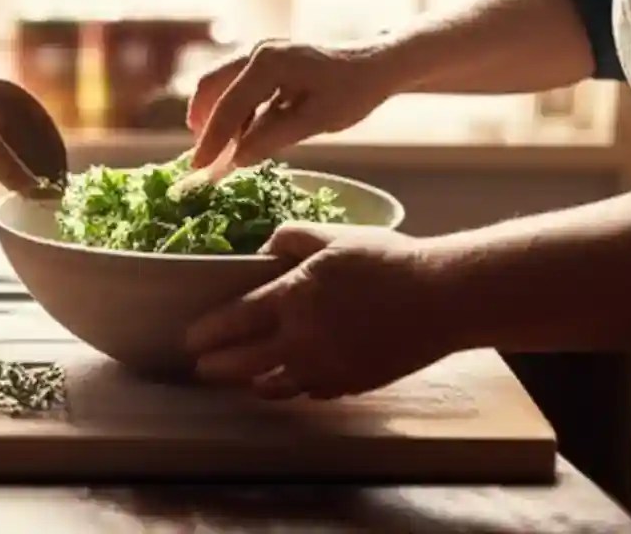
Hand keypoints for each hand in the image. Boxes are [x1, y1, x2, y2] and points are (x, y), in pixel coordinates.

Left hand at [184, 223, 463, 399]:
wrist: (441, 299)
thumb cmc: (388, 260)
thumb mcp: (335, 236)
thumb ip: (293, 238)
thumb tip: (264, 247)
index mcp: (292, 299)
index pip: (234, 321)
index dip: (207, 333)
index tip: (189, 339)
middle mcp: (301, 341)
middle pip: (243, 362)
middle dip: (216, 366)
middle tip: (201, 367)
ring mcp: (325, 368)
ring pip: (274, 386)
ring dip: (252, 383)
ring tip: (242, 380)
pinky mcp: (350, 385)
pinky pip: (310, 393)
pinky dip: (293, 389)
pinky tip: (289, 383)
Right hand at [186, 39, 401, 167]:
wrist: (377, 64)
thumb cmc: (353, 91)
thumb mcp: (316, 120)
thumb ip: (273, 137)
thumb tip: (235, 159)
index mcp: (268, 62)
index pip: (229, 104)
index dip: (211, 139)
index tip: (197, 168)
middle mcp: (257, 51)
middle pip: (212, 87)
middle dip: (205, 124)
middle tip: (204, 160)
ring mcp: (260, 54)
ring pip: (222, 86)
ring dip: (219, 119)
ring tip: (225, 153)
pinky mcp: (266, 63)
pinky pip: (238, 87)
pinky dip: (235, 113)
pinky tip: (245, 137)